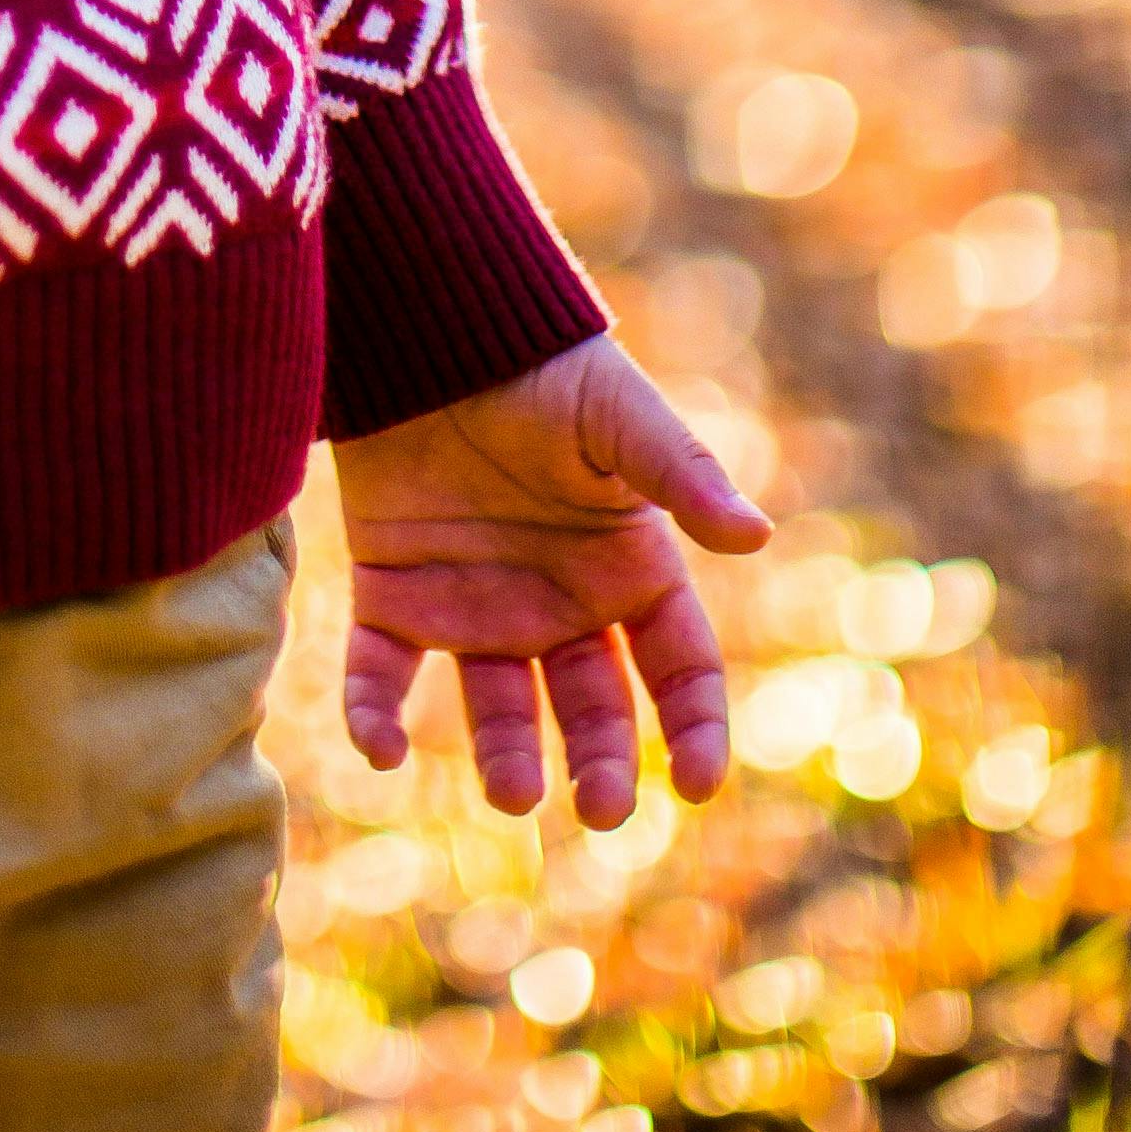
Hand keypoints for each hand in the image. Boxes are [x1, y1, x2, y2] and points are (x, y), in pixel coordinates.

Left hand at [332, 333, 767, 823]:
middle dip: (603, 766)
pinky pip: (382, 673)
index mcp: (626, 566)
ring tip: (515, 796)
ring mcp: (474, 604)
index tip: (697, 783)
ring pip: (498, 710)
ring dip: (507, 761)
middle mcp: (557, 601)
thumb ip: (681, 474)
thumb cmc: (539, 365)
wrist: (430, 321)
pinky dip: (375, 715)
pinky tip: (382, 748)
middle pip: (595, 710)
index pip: (680, 669)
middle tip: (602, 809)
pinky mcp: (392, 592)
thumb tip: (756, 535)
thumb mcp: (618, 417)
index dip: (696, 728)